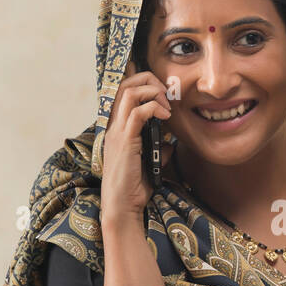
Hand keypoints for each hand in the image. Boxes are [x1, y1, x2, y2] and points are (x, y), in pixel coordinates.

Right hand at [98, 62, 176, 226]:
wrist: (122, 206)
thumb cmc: (133, 187)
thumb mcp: (149, 163)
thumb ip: (157, 150)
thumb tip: (171, 143)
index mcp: (117, 127)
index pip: (122, 90)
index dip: (141, 81)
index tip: (162, 92)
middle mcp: (114, 124)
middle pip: (125, 83)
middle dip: (149, 80)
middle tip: (167, 96)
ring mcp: (117, 131)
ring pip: (129, 91)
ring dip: (153, 91)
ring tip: (167, 106)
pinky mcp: (125, 140)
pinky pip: (138, 112)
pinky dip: (155, 108)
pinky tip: (166, 118)